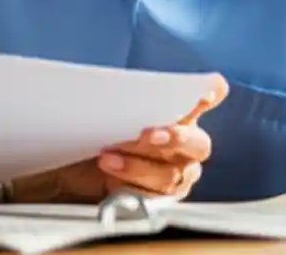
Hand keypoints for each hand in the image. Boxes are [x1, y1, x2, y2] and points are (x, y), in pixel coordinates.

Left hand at [12, 74, 228, 202]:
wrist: (76, 167)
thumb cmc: (99, 130)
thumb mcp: (106, 110)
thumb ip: (123, 100)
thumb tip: (110, 85)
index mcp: (181, 114)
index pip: (203, 101)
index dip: (209, 96)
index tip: (206, 93)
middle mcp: (187, 146)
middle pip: (197, 144)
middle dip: (176, 138)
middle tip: (150, 133)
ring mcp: (177, 174)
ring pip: (171, 174)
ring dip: (137, 165)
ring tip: (107, 157)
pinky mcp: (159, 199)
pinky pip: (153, 197)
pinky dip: (130, 185)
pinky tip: (109, 177)